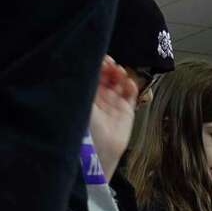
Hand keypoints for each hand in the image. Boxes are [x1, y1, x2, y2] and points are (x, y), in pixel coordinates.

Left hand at [88, 56, 138, 171]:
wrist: (96, 151)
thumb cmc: (83, 127)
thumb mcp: (80, 100)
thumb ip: (85, 81)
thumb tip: (87, 61)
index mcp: (84, 94)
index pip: (93, 74)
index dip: (97, 65)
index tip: (101, 59)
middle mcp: (98, 98)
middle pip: (107, 75)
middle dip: (109, 67)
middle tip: (110, 64)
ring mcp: (113, 104)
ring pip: (119, 82)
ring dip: (121, 74)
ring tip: (120, 72)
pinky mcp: (126, 111)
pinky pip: (131, 94)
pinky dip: (131, 85)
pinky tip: (128, 82)